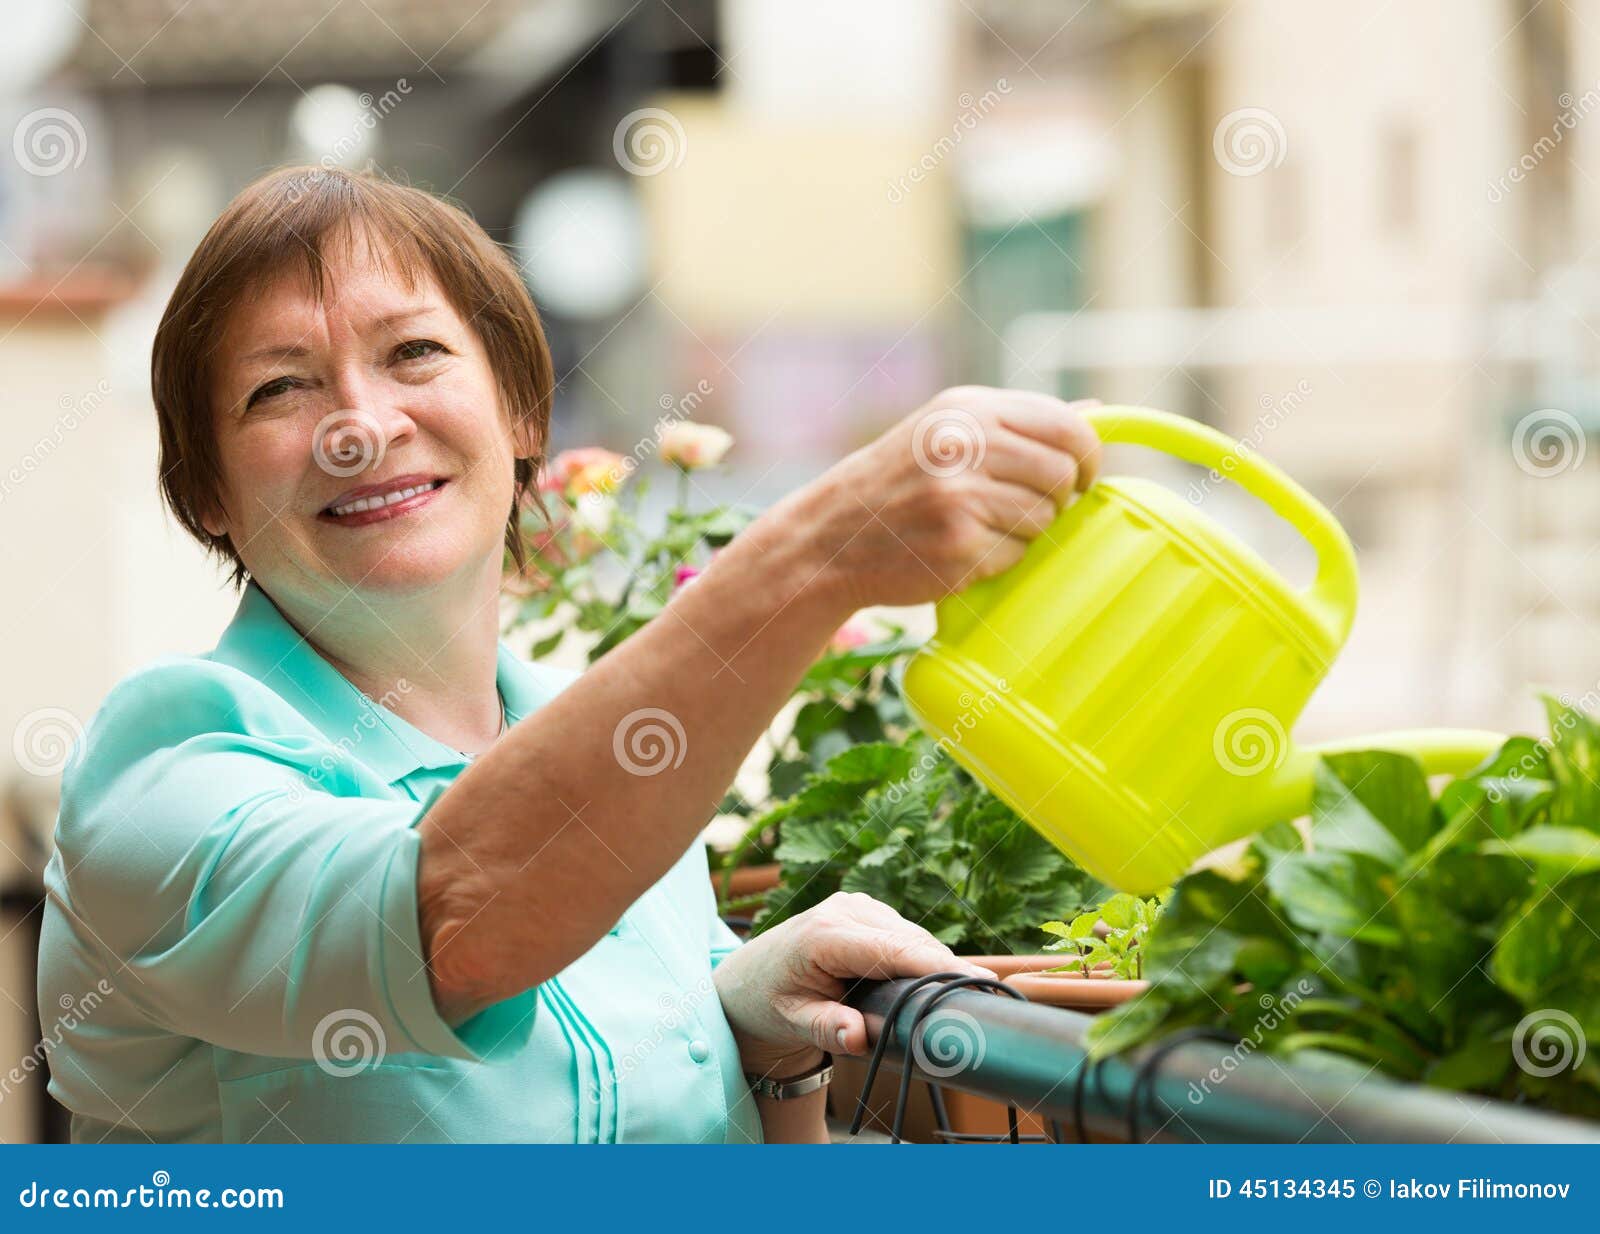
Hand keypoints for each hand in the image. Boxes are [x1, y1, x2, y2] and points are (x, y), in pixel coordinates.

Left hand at [712, 891, 998, 1076]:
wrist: (748, 979)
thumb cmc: (767, 1003)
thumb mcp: (791, 1021)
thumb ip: (826, 1028)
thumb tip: (858, 1038)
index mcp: (825, 935)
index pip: (893, 951)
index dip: (938, 967)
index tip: (978, 981)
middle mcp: (843, 910)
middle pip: (912, 942)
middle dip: (943, 972)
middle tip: (973, 1007)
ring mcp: (856, 905)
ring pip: (914, 936)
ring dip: (931, 965)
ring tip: (946, 1000)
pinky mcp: (866, 909)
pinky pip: (906, 934)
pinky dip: (918, 957)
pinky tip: (921, 982)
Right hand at [775, 387, 1100, 611]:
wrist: (833, 536)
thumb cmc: (899, 482)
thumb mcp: (948, 429)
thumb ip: (1019, 422)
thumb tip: (1096, 409)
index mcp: (968, 408)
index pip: (1067, 425)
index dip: (1087, 456)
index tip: (1079, 477)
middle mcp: (964, 444)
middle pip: (1062, 475)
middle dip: (1056, 499)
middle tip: (1023, 507)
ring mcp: (960, 495)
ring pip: (1043, 519)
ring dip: (1024, 531)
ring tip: (978, 526)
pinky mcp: (958, 544)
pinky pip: (1016, 555)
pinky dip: (998, 559)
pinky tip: (960, 549)